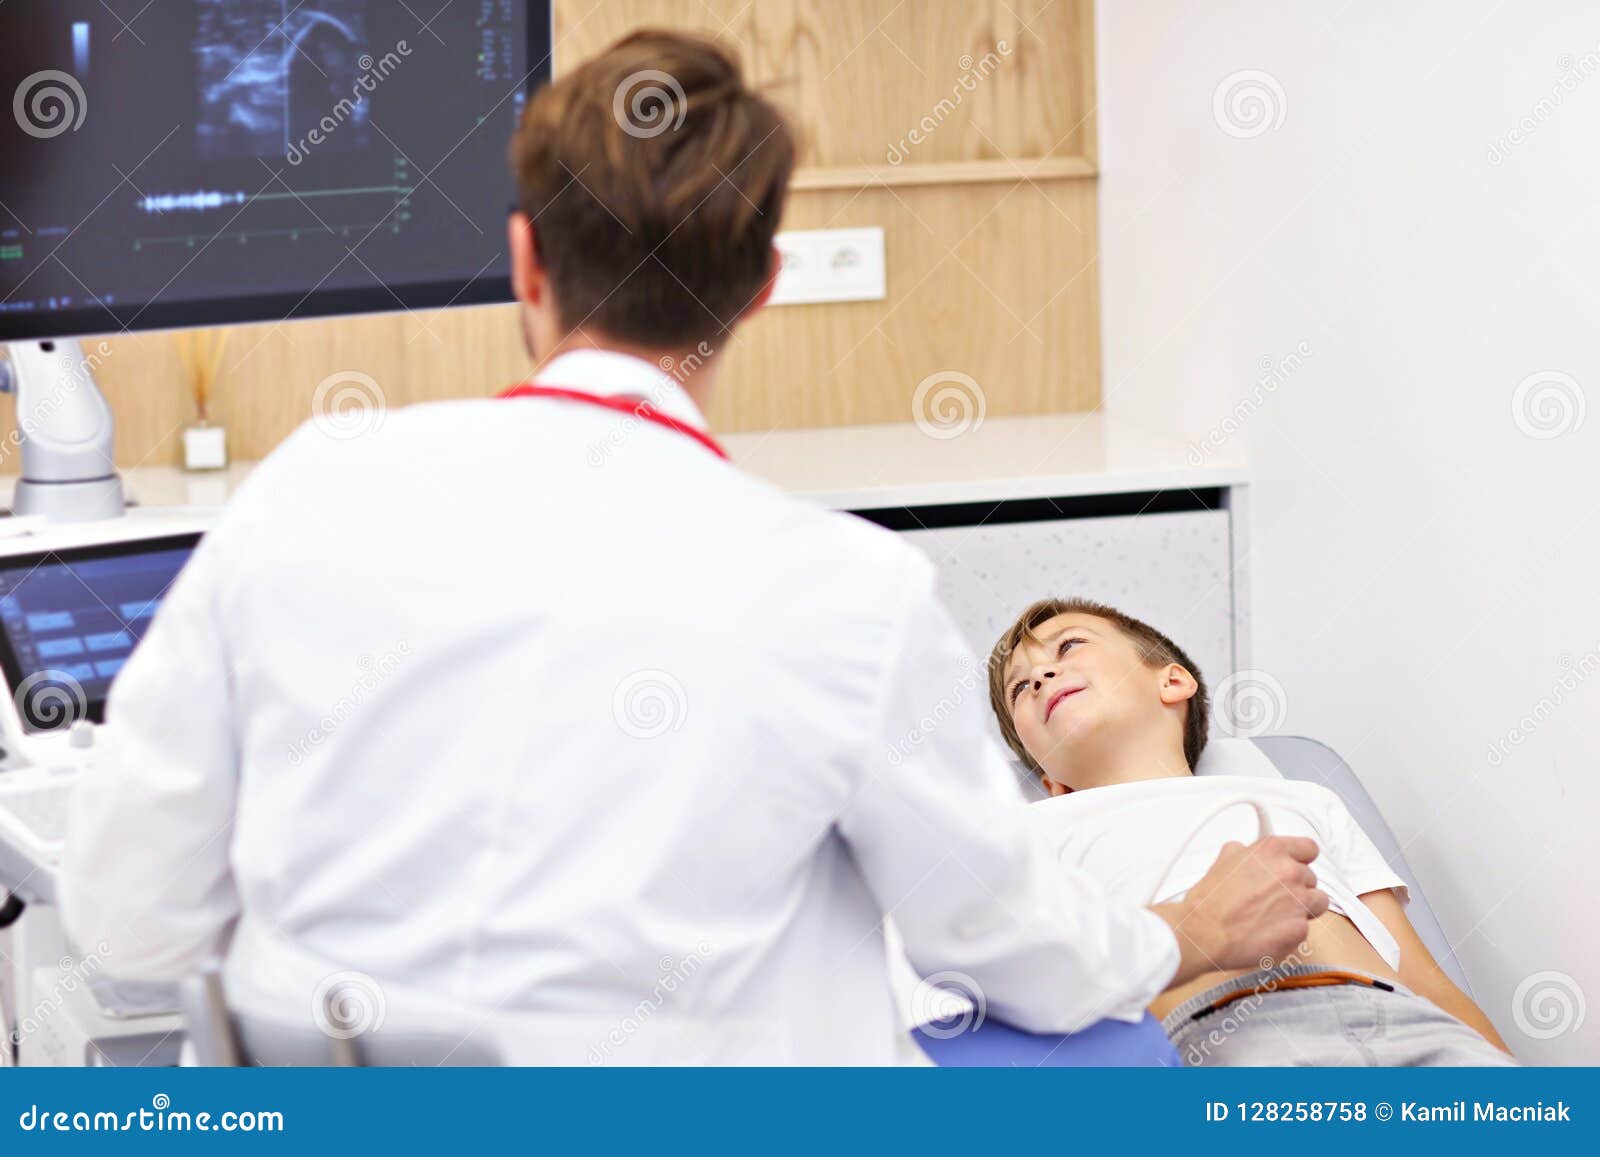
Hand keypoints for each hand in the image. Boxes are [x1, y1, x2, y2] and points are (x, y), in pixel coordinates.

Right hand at [1150, 835, 1329, 985]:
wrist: (1204, 932)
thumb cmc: (1209, 901)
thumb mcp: (1223, 860)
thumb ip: (1246, 853)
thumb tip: (1248, 854)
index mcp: (1272, 850)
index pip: (1308, 849)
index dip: (1302, 859)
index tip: (1297, 866)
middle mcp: (1289, 872)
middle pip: (1311, 878)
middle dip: (1297, 887)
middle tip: (1275, 897)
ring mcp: (1298, 900)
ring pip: (1317, 902)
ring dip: (1303, 908)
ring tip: (1278, 915)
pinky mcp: (1299, 928)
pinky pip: (1305, 928)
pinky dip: (1291, 931)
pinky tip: (1269, 931)